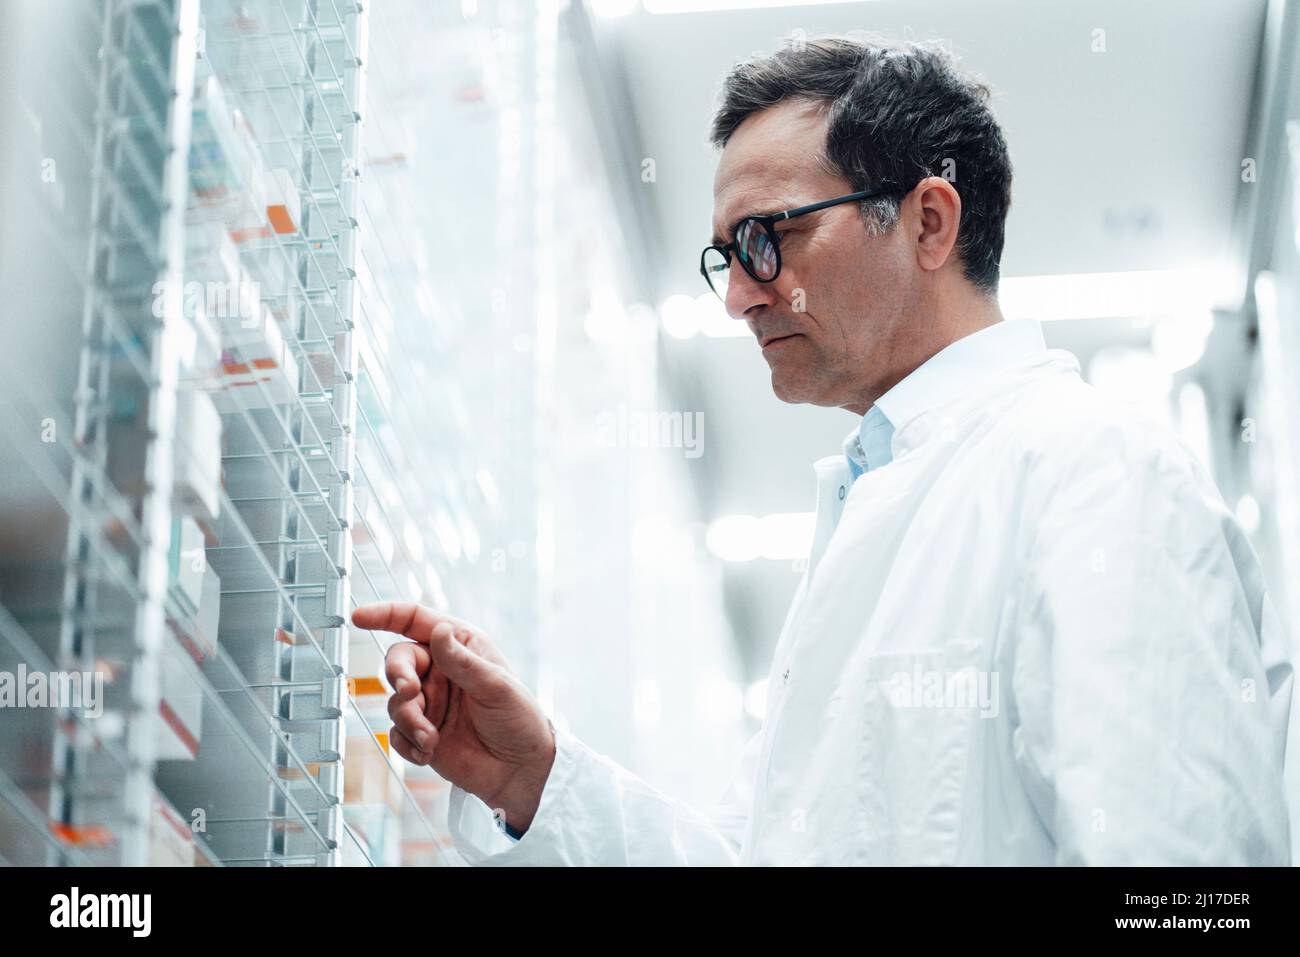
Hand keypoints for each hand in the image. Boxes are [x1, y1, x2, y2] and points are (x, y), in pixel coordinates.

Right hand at [351, 602, 556, 832]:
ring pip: (395, 701)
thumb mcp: (496, 687)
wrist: (520, 771)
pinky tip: (427, 752)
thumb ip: (463, 662)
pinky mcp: (421, 732)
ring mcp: (429, 702)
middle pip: (398, 661)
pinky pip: (396, 733)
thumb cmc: (519, 720)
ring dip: (409, 720)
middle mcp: (440, 670)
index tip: (359, 617)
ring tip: (432, 738)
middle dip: (398, 676)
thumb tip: (440, 631)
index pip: (415, 621)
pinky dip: (407, 744)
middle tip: (410, 693)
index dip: (385, 614)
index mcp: (460, 646)